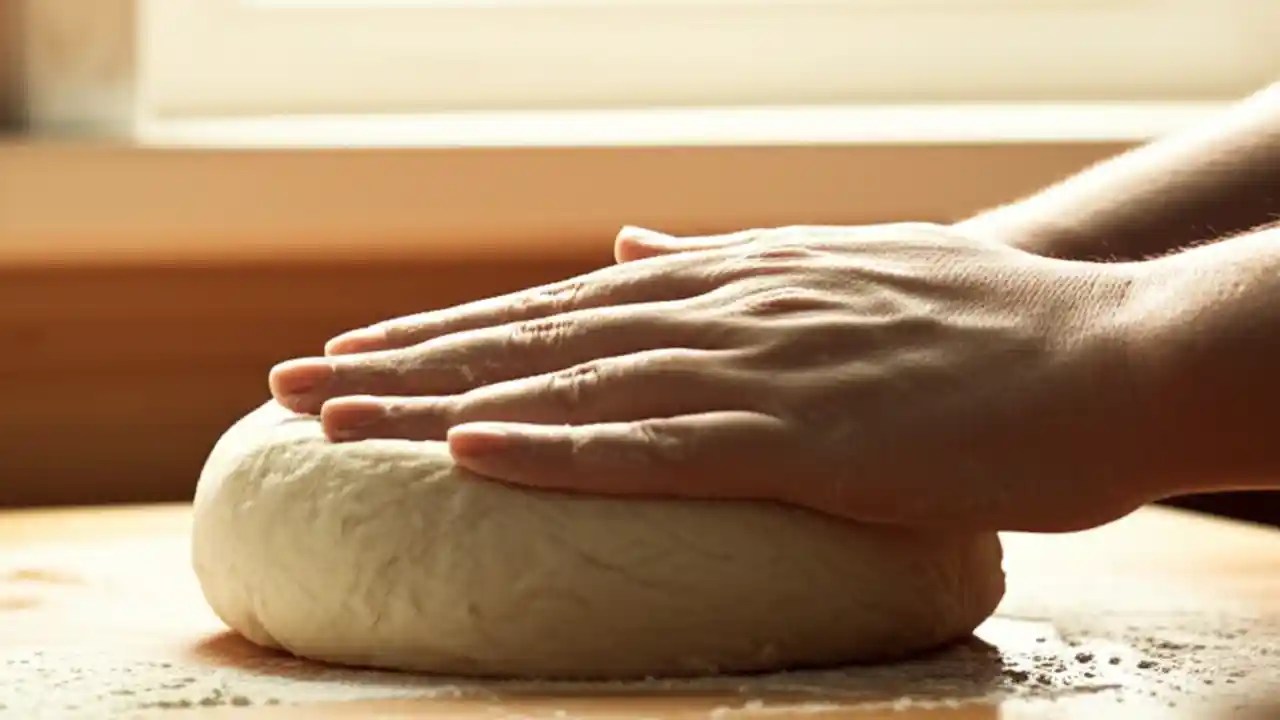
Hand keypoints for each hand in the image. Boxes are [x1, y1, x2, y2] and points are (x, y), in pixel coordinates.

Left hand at [269, 223, 1152, 530]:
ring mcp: (759, 367)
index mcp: (732, 281)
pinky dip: (559, 449)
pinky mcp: (805, 433)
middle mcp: (725, 309)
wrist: (1109, 345)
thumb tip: (631, 249)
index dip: (451, 333)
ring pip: (568, 387)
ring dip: (441, 403)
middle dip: (404, 362)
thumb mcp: (840, 274)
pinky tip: (471, 453)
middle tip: (290, 384)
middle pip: (533, 340)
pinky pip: (658, 447)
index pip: (558, 310)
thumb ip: (727, 264)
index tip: (361, 352)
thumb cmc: (985, 330)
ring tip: (332, 420)